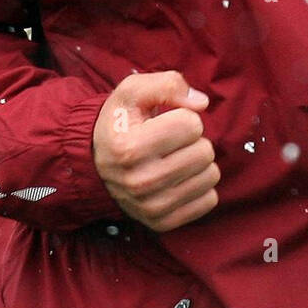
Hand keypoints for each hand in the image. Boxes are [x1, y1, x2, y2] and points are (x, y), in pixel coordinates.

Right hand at [92, 71, 219, 231]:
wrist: (96, 162)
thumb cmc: (121, 121)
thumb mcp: (134, 90)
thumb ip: (168, 84)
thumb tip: (202, 103)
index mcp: (130, 148)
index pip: (192, 125)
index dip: (183, 117)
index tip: (165, 122)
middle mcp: (139, 182)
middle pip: (205, 152)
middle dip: (193, 140)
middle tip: (172, 142)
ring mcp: (151, 206)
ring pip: (211, 176)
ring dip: (198, 162)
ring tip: (175, 158)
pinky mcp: (162, 222)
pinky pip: (209, 200)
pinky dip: (200, 186)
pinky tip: (180, 178)